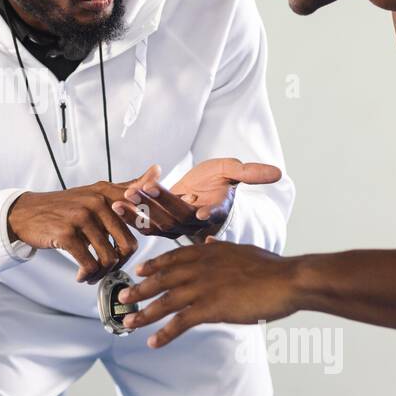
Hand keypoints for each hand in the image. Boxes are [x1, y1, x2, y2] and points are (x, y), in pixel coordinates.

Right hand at [7, 165, 157, 282]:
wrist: (26, 213)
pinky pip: (89, 264)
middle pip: (128, 244)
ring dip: (102, 274)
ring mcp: (81, 217)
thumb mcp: (95, 192)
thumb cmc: (65, 207)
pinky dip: (87, 275)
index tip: (141, 242)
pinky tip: (81, 276)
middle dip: (120, 263)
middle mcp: (96, 201)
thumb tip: (157, 169)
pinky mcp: (66, 233)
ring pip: (108, 258)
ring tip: (93, 275)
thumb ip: (127, 187)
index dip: (148, 229)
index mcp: (107, 192)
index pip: (140, 210)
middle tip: (109, 269)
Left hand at [111, 158, 281, 238]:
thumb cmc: (219, 179)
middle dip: (161, 202)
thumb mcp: (234, 171)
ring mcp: (177, 225)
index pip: (214, 213)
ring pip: (159, 221)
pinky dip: (132, 213)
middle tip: (145, 189)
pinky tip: (118, 202)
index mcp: (216, 211)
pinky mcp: (161, 224)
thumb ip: (250, 172)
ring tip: (125, 197)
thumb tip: (278, 172)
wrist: (203, 188)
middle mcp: (196, 222)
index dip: (209, 212)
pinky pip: (146, 222)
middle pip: (180, 215)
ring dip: (141, 209)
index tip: (201, 212)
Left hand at [117, 237, 298, 346]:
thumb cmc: (272, 268)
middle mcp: (200, 267)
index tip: (138, 271)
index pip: (172, 257)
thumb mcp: (243, 250)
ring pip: (164, 301)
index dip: (153, 265)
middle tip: (122, 298)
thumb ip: (223, 247)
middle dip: (139, 289)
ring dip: (144, 313)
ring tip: (128, 322)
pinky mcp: (211, 307)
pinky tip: (154, 342)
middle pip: (161, 279)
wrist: (289, 280)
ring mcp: (203, 287)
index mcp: (208, 251)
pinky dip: (165, 333)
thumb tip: (211, 240)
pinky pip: (180, 322)